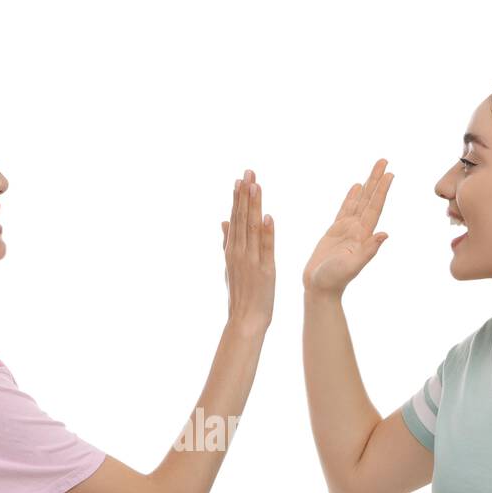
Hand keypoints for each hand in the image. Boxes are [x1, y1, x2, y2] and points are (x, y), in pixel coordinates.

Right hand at [219, 169, 274, 329]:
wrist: (244, 321)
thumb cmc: (239, 295)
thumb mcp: (230, 267)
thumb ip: (227, 243)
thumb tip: (223, 221)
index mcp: (231, 251)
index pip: (235, 219)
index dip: (237, 198)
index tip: (240, 179)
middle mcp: (239, 253)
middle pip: (242, 218)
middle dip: (245, 195)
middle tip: (248, 172)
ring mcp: (251, 261)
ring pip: (252, 228)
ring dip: (254, 206)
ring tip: (256, 186)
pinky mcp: (265, 270)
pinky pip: (266, 248)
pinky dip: (267, 233)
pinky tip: (268, 217)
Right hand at [302, 158, 391, 295]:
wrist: (320, 288)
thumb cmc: (334, 280)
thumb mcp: (352, 266)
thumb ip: (368, 251)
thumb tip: (385, 234)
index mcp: (363, 236)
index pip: (374, 208)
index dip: (381, 190)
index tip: (389, 174)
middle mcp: (357, 230)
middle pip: (369, 199)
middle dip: (376, 180)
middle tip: (384, 160)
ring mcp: (347, 230)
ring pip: (358, 202)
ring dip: (366, 185)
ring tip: (374, 169)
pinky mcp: (335, 232)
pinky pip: (345, 210)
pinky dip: (351, 198)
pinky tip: (356, 188)